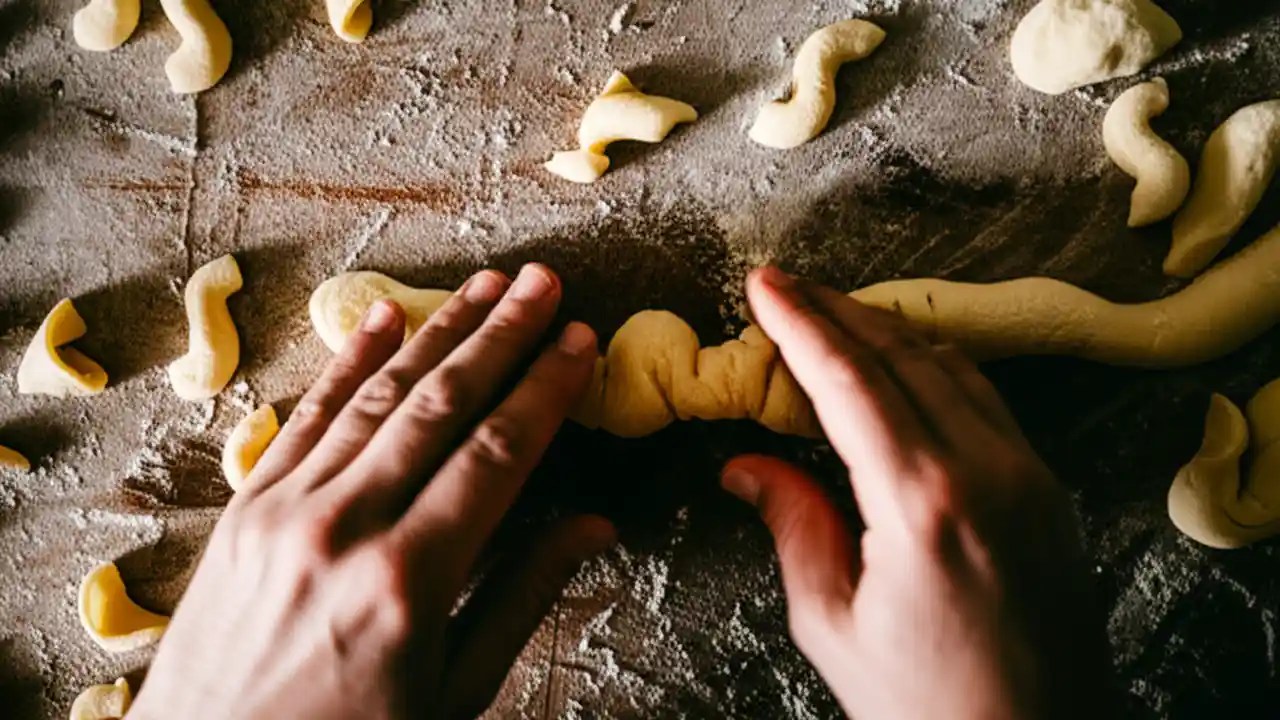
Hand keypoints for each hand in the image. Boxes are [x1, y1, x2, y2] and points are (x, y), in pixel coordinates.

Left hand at [130, 264, 614, 719]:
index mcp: (408, 582)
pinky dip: (350, 364)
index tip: (581, 341)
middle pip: (440, 406)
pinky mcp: (243, 510)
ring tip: (485, 285)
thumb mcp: (454, 693)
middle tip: (545, 283)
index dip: (546, 389)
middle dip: (501, 336)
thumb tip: (595, 525)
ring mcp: (282, 512)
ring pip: (377, 398)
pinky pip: (305, 417)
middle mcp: (342, 529)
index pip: (497, 454)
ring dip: (438, 332)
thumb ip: (523, 597)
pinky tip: (385, 320)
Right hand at [723, 267, 1110, 718]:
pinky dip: (935, 367)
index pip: (850, 382)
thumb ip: (794, 526)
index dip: (800, 324)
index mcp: (922, 505)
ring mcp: (1029, 477)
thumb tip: (746, 466)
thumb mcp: (834, 624)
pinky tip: (902, 368)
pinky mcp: (1049, 492)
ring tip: (834, 314)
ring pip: (953, 366)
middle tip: (787, 286)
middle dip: (838, 310)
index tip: (764, 285)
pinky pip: (987, 401)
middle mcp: (987, 473)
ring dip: (888, 330)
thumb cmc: (929, 706)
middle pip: (903, 355)